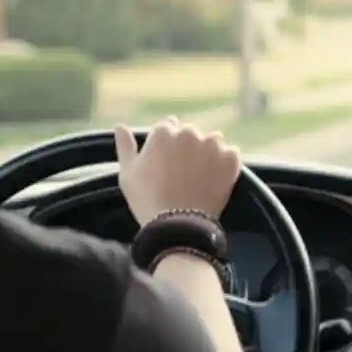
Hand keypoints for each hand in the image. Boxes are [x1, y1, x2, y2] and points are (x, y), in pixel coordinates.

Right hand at [115, 117, 241, 225]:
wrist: (178, 225)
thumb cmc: (147, 200)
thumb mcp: (128, 174)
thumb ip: (125, 147)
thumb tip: (120, 126)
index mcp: (164, 132)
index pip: (168, 128)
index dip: (167, 146)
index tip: (167, 163)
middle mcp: (189, 132)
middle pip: (191, 134)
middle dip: (188, 148)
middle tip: (183, 174)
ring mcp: (212, 145)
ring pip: (212, 141)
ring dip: (208, 153)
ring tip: (200, 177)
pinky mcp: (230, 158)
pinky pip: (230, 154)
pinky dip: (225, 164)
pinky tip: (215, 180)